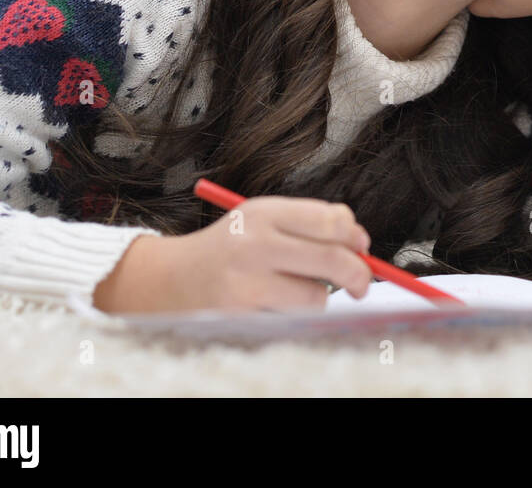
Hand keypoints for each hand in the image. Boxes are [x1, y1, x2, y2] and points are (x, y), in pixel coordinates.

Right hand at [92, 196, 372, 313]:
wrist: (169, 280)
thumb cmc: (231, 248)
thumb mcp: (263, 219)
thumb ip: (310, 223)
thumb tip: (361, 242)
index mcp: (263, 212)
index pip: (330, 220)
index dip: (356, 236)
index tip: (362, 247)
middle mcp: (254, 244)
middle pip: (332, 259)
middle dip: (359, 274)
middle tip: (362, 283)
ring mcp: (246, 283)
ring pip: (316, 297)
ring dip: (318, 298)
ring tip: (294, 290)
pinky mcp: (241, 317)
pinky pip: (292, 320)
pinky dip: (294, 316)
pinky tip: (271, 305)